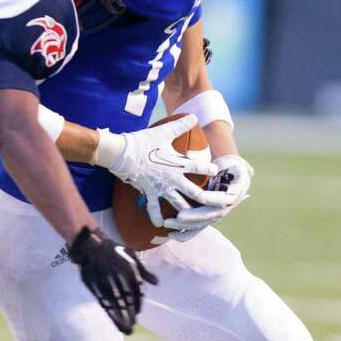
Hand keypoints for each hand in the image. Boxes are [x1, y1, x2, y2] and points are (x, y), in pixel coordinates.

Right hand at [67, 226, 157, 333]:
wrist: (92, 244)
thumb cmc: (114, 251)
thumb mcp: (132, 256)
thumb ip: (144, 271)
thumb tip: (156, 283)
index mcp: (129, 269)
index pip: (136, 291)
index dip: (137, 303)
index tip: (138, 313)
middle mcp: (118, 275)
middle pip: (126, 299)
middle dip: (130, 314)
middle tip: (132, 325)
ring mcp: (105, 280)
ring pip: (115, 302)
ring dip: (120, 317)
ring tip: (125, 328)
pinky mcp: (94, 284)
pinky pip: (103, 301)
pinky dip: (109, 312)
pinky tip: (113, 319)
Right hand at [93, 114, 232, 226]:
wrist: (122, 153)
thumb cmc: (143, 141)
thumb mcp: (163, 132)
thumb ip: (180, 125)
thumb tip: (194, 116)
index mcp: (178, 163)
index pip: (199, 167)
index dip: (210, 169)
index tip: (217, 171)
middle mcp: (172, 178)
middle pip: (195, 193)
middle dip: (208, 200)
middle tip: (218, 205)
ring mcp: (161, 188)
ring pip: (179, 205)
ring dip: (187, 213)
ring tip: (195, 220)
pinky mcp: (149, 192)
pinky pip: (154, 209)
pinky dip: (157, 217)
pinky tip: (161, 225)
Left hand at [162, 154, 253, 241]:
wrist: (234, 176)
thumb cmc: (230, 168)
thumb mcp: (233, 166)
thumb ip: (229, 169)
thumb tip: (226, 169)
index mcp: (231, 195)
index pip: (220, 200)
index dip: (211, 200)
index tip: (201, 198)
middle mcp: (224, 208)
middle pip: (208, 216)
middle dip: (193, 216)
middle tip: (178, 216)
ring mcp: (214, 215)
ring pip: (199, 225)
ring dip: (183, 226)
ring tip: (167, 223)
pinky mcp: (205, 219)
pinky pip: (195, 230)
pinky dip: (183, 234)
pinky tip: (170, 235)